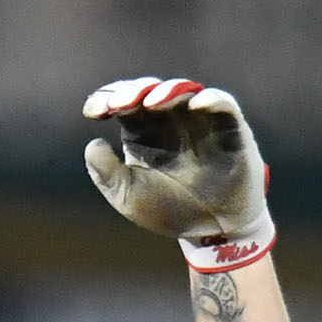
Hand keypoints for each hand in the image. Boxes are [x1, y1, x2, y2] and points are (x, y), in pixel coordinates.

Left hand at [82, 77, 274, 270]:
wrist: (211, 231)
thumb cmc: (169, 210)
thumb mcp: (128, 197)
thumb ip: (106, 173)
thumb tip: (92, 144)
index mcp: (140, 130)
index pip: (120, 102)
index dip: (105, 99)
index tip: (93, 112)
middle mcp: (168, 118)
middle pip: (148, 90)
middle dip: (133, 91)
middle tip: (121, 103)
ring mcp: (199, 118)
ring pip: (182, 90)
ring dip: (166, 91)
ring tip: (152, 102)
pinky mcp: (229, 125)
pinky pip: (222, 103)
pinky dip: (210, 99)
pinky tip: (195, 105)